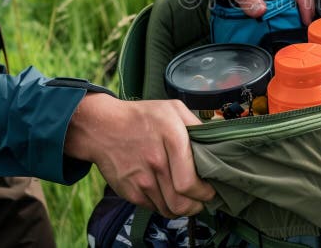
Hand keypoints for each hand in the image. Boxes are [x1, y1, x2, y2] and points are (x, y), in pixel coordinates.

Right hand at [64, 94, 213, 217]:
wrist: (101, 127)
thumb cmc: (142, 116)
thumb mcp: (173, 109)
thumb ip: (197, 124)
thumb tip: (219, 137)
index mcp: (172, 140)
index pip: (190, 184)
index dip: (205, 193)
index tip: (210, 189)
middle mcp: (156, 163)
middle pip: (181, 204)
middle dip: (197, 206)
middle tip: (201, 198)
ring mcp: (140, 180)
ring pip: (169, 210)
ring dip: (182, 207)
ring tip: (186, 197)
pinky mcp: (129, 192)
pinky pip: (154, 209)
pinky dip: (165, 205)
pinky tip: (167, 192)